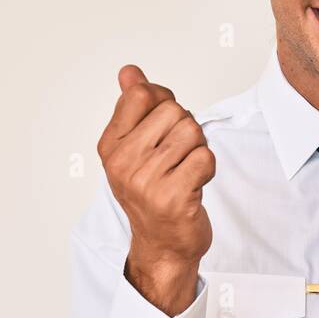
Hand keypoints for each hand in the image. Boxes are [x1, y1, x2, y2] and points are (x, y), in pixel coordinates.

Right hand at [97, 64, 214, 314]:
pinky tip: (194, 184)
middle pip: (174, 111)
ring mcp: (146, 181)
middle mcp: (123, 163)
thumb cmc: (153, 193)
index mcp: (110, 146)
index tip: (165, 127)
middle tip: (179, 157)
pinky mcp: (173, 197)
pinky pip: (205, 157)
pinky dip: (208, 168)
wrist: (163, 245)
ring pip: (192, 132)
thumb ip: (134, 108)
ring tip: (186, 171)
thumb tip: (129, 71)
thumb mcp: (135, 149)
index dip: (164, 102)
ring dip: (198, 149)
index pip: (141, 94)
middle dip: (186, 130)